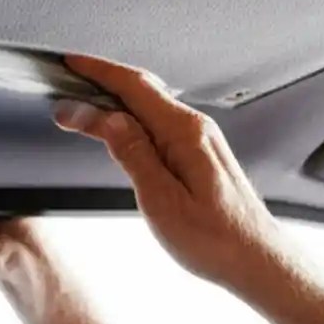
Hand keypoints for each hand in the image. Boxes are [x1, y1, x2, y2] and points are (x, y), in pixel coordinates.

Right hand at [51, 55, 289, 292]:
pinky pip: (161, 125)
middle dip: (100, 85)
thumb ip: (133, 154)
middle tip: (66, 88)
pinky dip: (133, 121)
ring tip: (83, 113)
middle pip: (141, 91)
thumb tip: (106, 119)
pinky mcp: (202, 155)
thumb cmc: (218, 240)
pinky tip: (121, 133)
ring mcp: (202, 140)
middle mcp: (196, 129)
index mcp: (185, 133)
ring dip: (115, 105)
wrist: (258, 260)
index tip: (70, 63)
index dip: (97, 71)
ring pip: (150, 108)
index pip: (134, 86)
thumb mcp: (162, 201)